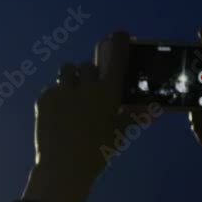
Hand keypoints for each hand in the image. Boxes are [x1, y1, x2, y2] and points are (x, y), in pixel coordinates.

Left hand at [23, 31, 134, 201]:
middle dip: (89, 76)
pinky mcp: (44, 98)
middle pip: (87, 67)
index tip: (119, 34)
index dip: (118, 44)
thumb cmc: (98, 152)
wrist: (64, 167)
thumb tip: (156, 108)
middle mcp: (86, 87)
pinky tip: (58, 114)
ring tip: (71, 97)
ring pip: (67, 71)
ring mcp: (63, 91)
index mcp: (108, 94)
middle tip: (88, 92)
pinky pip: (52, 88)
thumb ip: (137, 116)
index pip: (116, 60)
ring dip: (71, 79)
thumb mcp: (120, 133)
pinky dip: (56, 96)